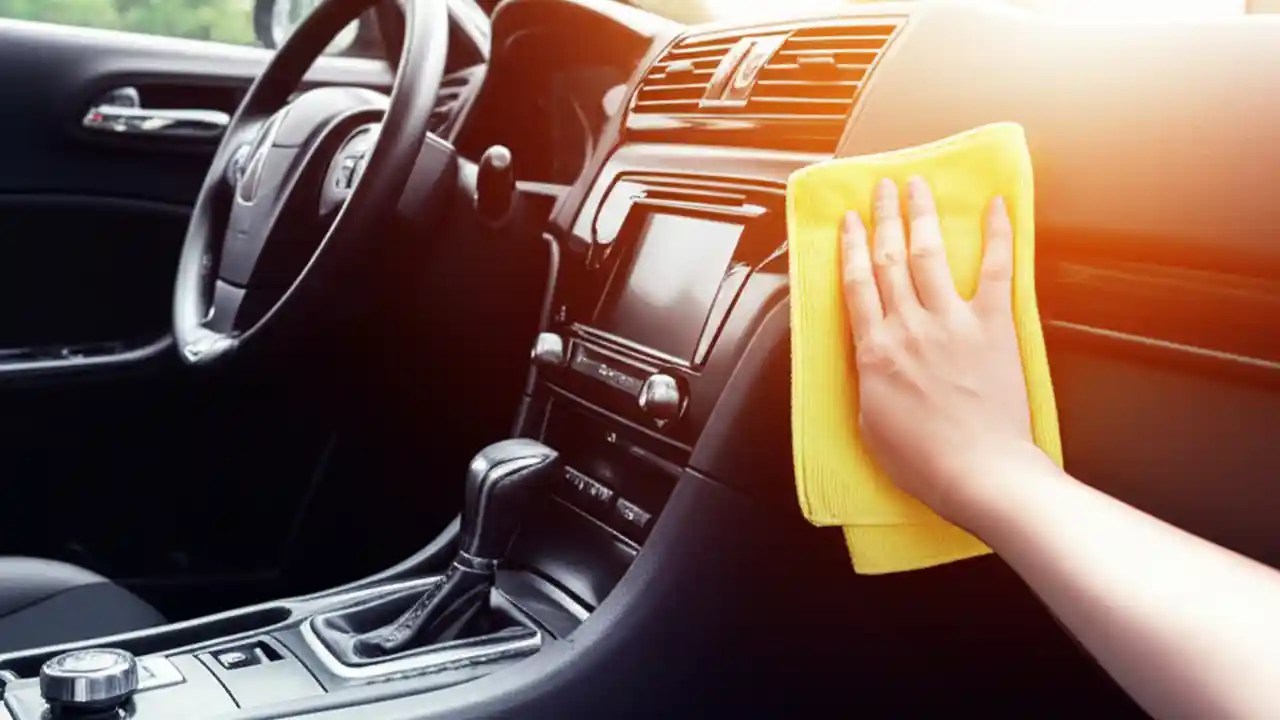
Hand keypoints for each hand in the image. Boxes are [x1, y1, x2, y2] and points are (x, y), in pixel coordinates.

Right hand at [841, 177, 1043, 526]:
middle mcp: (909, 327)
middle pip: (888, 259)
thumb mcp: (870, 423)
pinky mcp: (993, 328)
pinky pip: (995, 271)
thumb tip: (872, 361)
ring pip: (929, 254)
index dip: (850, 247)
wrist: (977, 473)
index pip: (856, 285)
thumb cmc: (923, 461)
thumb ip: (869, 381)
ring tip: (917, 187)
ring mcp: (952, 323)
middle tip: (881, 189)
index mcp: (874, 351)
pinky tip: (996, 208)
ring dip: (921, 215)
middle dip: (882, 218)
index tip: (848, 221)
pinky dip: (997, 236)